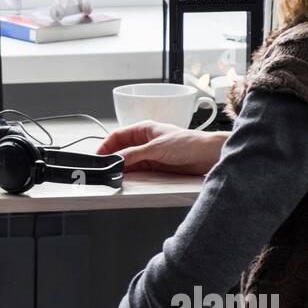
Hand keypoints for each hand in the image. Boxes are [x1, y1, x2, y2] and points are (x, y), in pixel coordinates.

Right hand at [96, 120, 227, 174]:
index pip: (118, 135)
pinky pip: (139, 171)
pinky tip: (126, 178)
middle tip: (104, 168)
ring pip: (129, 161)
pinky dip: (131, 174)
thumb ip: (134, 154)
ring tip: (113, 174)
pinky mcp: (157, 167)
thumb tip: (117, 160)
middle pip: (122, 149)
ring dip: (121, 167)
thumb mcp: (156, 148)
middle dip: (112, 157)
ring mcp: (151, 154)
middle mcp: (146, 141)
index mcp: (144, 129)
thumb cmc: (189, 143)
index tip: (98, 156)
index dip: (106, 145)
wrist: (208, 155)